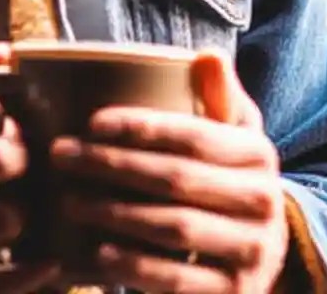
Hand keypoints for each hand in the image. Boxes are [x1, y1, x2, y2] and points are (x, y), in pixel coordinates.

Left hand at [52, 74, 287, 292]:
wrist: (264, 253)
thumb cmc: (227, 180)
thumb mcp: (233, 136)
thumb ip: (219, 96)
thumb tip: (208, 55)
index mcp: (259, 153)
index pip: (194, 136)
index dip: (141, 127)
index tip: (90, 123)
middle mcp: (263, 202)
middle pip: (177, 179)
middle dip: (112, 166)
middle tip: (62, 156)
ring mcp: (251, 252)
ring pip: (174, 228)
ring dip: (114, 213)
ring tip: (69, 200)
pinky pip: (178, 280)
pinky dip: (135, 267)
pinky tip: (98, 253)